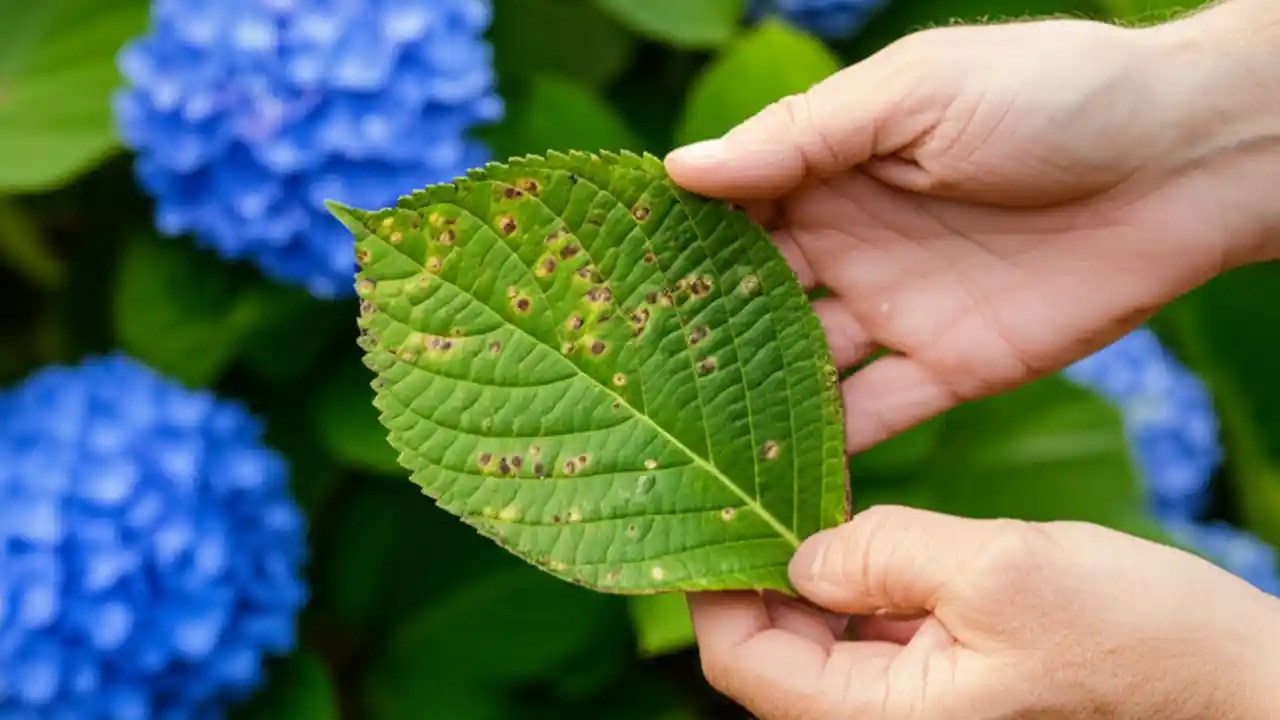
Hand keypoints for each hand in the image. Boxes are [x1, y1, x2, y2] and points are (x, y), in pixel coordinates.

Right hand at [665, 11, 1279, 451]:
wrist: (1184, 159)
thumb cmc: (1050, 91)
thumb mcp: (916, 90)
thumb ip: (802, 136)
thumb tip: (681, 169)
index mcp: (831, 167)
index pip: (728, 215)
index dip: (669, 250)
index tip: (598, 290)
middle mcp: (848, 243)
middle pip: (748, 304)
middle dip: (690, 341)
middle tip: (618, 392)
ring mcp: (894, 311)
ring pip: (797, 370)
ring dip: (744, 407)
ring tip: (677, 451)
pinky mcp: (949, 369)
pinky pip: (873, 418)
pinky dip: (826, 452)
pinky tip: (771, 484)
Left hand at [690, 506, 1279, 718]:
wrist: (1229, 678)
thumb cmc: (1135, 637)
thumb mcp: (1002, 571)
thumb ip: (886, 553)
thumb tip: (801, 556)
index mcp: (885, 719)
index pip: (745, 665)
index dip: (712, 589)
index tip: (710, 514)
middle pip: (770, 654)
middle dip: (754, 573)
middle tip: (749, 488)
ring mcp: (914, 702)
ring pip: (816, 638)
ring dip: (802, 572)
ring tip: (798, 498)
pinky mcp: (943, 673)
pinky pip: (866, 630)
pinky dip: (853, 578)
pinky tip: (860, 528)